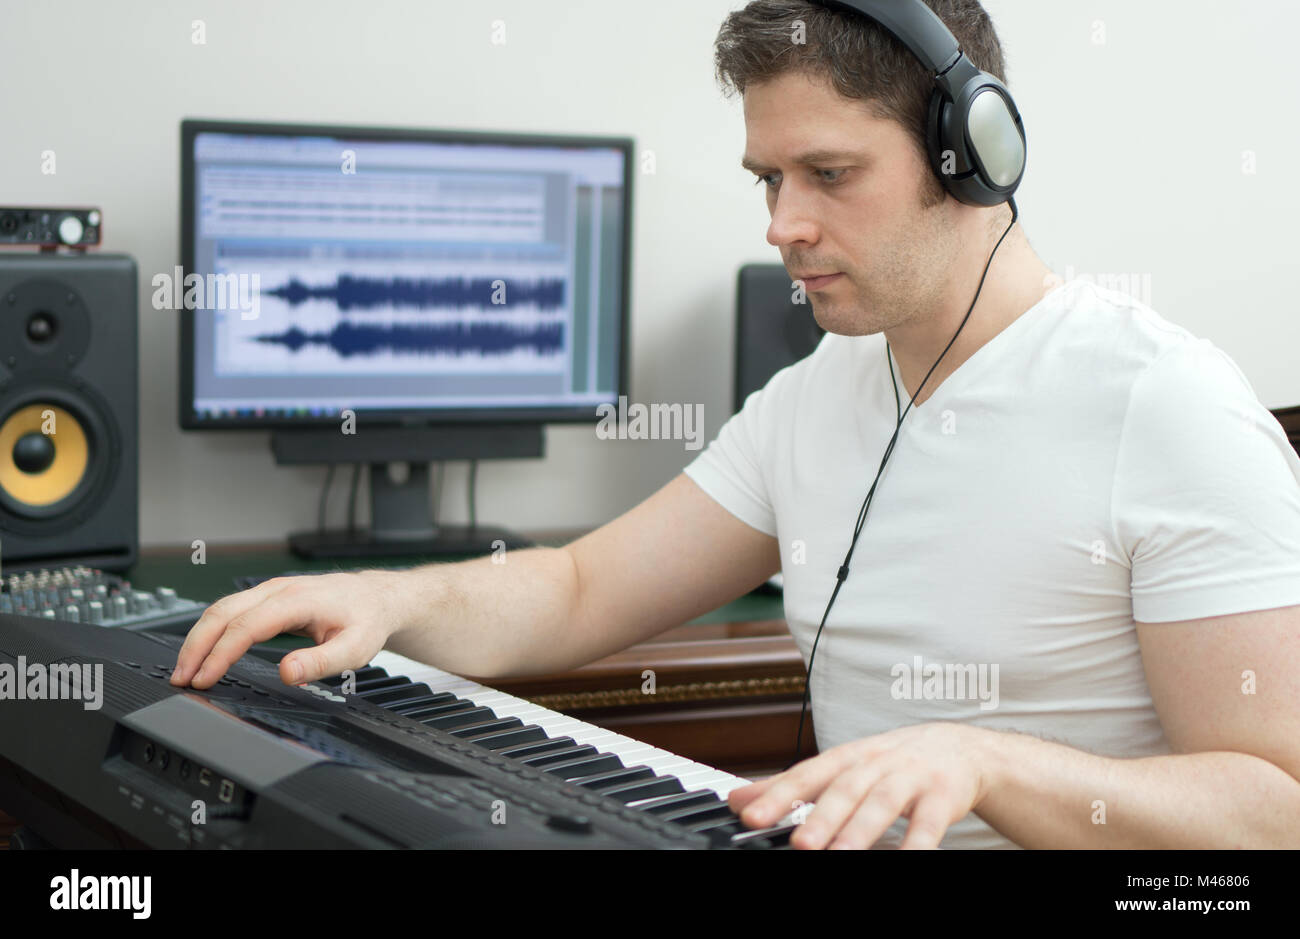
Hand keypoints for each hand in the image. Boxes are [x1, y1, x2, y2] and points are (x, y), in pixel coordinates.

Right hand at [170, 570, 409, 689]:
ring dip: (198, 638)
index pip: (246, 627)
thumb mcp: (356, 648)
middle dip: (196, 646)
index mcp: (298, 600)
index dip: (220, 655)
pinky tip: (204, 651)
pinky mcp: (269, 596)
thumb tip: (287, 673)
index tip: (204, 680)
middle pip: (223, 613)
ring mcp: (272, 590)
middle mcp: (279, 589)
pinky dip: (211, 630)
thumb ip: (322, 661)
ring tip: (184, 670)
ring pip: (222, 609)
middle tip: (180, 678)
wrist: (377, 598)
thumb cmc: (367, 620)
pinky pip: (231, 610)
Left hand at [727, 722, 992, 848]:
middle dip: (821, 817)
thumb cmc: (890, 762)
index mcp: (846, 757)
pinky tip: (906, 860)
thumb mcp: (840, 767)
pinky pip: (929, 823)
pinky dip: (917, 843)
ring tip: (839, 855)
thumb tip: (738, 799)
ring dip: (861, 830)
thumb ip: (790, 786)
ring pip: (883, 803)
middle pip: (845, 788)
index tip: (750, 816)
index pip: (807, 774)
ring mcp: (911, 777)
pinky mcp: (943, 797)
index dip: (777, 794)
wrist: (959, 748)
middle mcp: (876, 763)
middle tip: (799, 844)